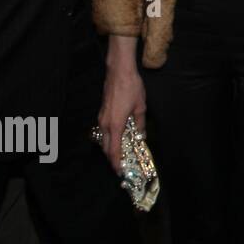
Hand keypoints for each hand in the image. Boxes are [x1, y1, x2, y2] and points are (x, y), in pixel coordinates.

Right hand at [97, 42, 146, 174]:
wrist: (119, 72)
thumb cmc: (131, 88)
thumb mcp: (141, 107)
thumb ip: (140, 124)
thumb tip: (141, 136)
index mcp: (115, 125)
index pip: (114, 150)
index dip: (116, 162)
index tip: (119, 171)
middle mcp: (105, 124)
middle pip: (106, 147)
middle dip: (113, 159)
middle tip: (121, 167)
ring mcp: (102, 118)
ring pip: (104, 139)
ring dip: (111, 149)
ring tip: (121, 155)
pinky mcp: (102, 113)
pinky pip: (104, 131)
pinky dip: (110, 139)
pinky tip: (119, 139)